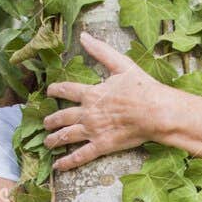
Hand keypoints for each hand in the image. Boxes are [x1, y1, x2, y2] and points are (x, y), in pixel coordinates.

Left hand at [44, 31, 168, 168]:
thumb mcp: (121, 64)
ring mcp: (93, 130)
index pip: (67, 90)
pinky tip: (58, 166)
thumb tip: (84, 36)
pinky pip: (81, 155)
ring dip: (55, 139)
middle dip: (51, 120)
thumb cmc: (142, 88)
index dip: (56, 90)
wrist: (156, 111)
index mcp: (91, 93)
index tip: (49, 91)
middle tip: (45, 123)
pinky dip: (68, 162)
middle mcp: (88, 113)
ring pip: (67, 136)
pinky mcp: (102, 145)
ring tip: (48, 143)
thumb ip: (100, 51)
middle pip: (63, 116)